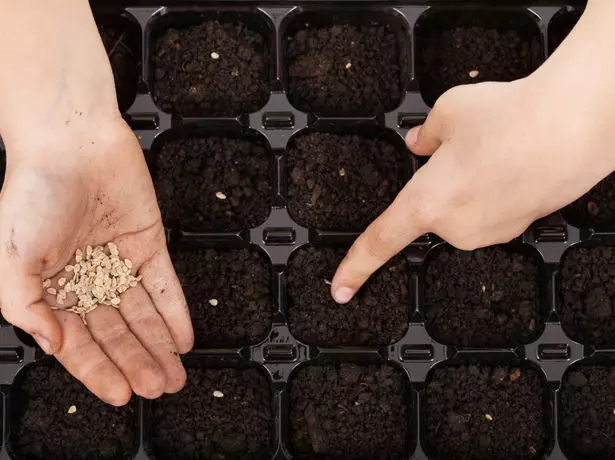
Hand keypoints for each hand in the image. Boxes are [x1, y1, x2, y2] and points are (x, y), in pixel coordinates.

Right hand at [0, 118, 193, 404]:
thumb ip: (24, 305)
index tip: (120, 394)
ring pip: (142, 314)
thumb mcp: (11, 256)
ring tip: (174, 373)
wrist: (71, 140)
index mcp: (51, 288)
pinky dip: (174, 311)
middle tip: (157, 388)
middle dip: (136, 362)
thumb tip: (51, 345)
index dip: (99, 370)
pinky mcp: (148, 243)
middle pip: (116, 332)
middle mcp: (86, 279)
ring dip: (158, 345)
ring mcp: (119, 262)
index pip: (79, 341)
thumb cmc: (33, 191)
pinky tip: (183, 337)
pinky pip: (164, 284)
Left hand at [331, 0, 614, 302]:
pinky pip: (493, 210)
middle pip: (432, 208)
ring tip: (498, 147)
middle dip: (442, 180)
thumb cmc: (510, 118)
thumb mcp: (449, 111)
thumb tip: (419, 143)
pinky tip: (515, 160)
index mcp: (426, 203)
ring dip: (472, 182)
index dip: (356, 267)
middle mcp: (456, 227)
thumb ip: (428, 134)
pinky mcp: (520, 228)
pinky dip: (496, 187)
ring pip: (465, 207)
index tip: (340, 289)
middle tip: (468, 145)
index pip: (379, 242)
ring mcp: (490, 232)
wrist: (577, 125)